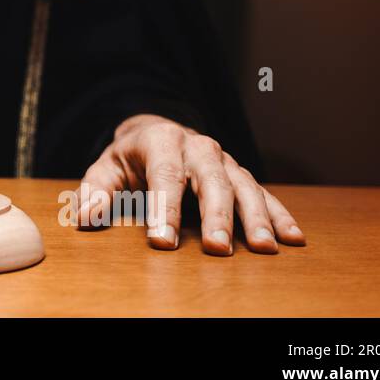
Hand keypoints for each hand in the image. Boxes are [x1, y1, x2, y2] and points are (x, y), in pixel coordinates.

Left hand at [76, 114, 303, 254]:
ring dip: (256, 218)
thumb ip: (95, 192)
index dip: (165, 209)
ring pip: (243, 187)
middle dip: (217, 215)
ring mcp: (223, 160)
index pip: (164, 175)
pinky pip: (264, 194)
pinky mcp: (240, 174)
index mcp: (161, 141)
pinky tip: (292, 238)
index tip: (163, 242)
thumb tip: (87, 220)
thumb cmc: (129, 159)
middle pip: (211, 181)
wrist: (156, 131)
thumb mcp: (104, 168)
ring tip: (264, 248)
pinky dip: (279, 215)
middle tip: (219, 248)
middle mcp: (198, 147)